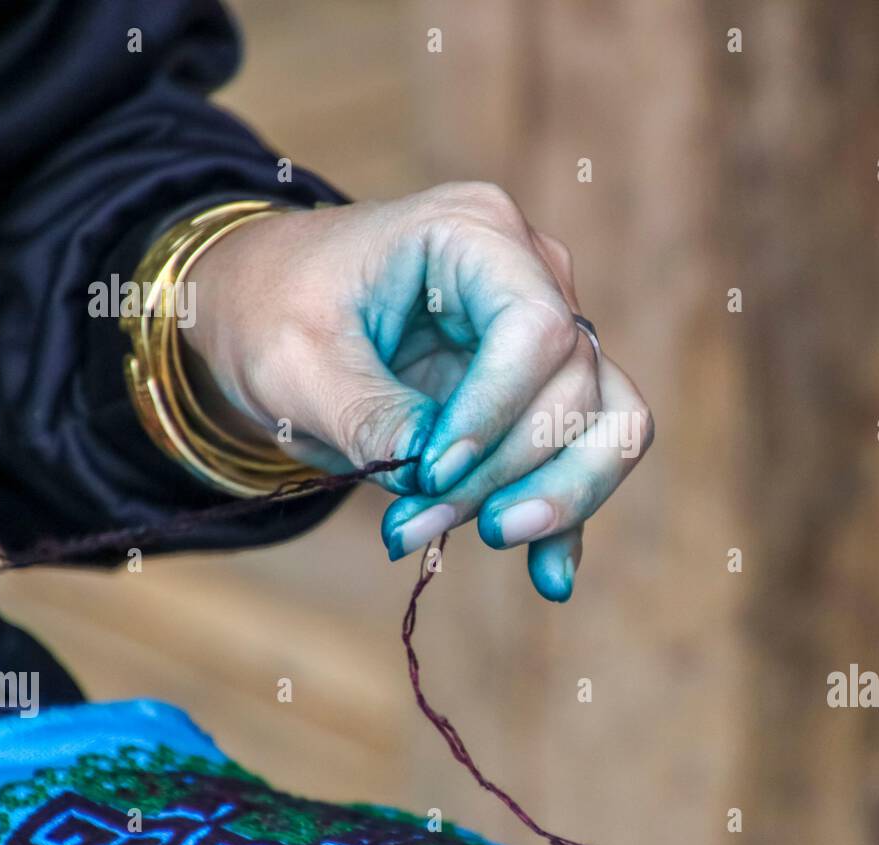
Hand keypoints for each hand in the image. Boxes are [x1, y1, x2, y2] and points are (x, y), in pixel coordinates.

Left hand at [183, 182, 652, 600]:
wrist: (268, 310)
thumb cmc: (274, 311)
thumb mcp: (293, 361)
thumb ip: (366, 413)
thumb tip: (433, 476)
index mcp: (474, 232)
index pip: (536, 328)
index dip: (496, 413)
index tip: (430, 472)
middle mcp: (534, 275)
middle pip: (574, 387)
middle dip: (501, 472)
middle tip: (412, 524)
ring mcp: (550, 333)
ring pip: (610, 422)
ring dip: (556, 495)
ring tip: (489, 538)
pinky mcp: (543, 392)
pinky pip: (586, 454)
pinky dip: (568, 514)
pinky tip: (548, 577)